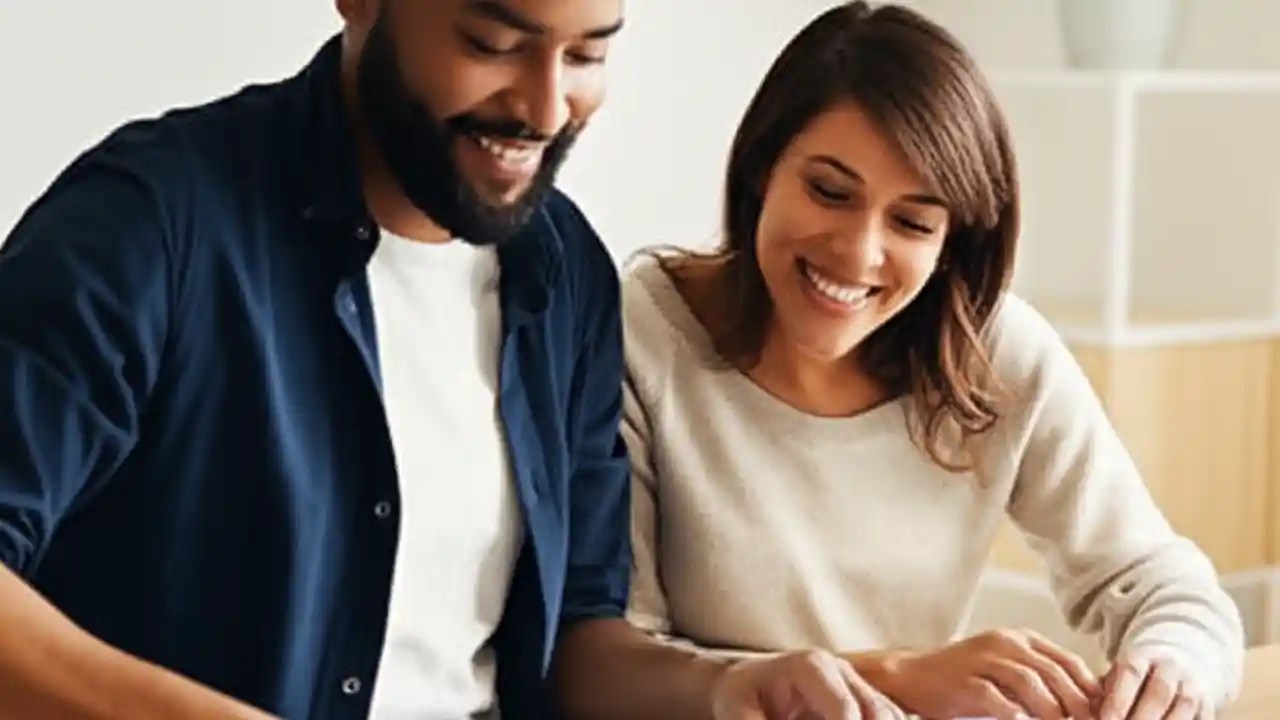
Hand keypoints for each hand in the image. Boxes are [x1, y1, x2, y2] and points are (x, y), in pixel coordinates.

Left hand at [711, 649, 906, 719]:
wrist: (742, 683)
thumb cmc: (738, 696)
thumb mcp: (737, 713)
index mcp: (812, 666)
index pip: (846, 711)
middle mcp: (840, 669)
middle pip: (878, 712)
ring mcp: (854, 681)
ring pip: (889, 715)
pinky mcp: (860, 697)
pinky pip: (889, 717)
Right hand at [873, 628, 1099, 719]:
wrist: (912, 676)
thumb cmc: (964, 677)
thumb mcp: (1006, 668)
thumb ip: (1039, 677)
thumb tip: (1084, 702)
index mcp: (1019, 638)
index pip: (1068, 660)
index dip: (1090, 688)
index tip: (1104, 712)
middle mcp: (1003, 643)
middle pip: (1054, 672)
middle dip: (1078, 704)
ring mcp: (983, 660)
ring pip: (1031, 683)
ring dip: (1053, 712)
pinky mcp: (965, 681)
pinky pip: (999, 700)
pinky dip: (1018, 717)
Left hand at [1097, 647, 1212, 719]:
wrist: (1183, 663)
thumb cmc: (1138, 677)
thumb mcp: (1119, 674)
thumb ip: (1105, 691)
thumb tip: (1091, 711)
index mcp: (1142, 656)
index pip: (1131, 674)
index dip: (1118, 700)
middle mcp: (1171, 668)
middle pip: (1158, 694)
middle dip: (1140, 718)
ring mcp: (1192, 687)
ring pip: (1182, 710)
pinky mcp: (1207, 706)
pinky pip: (1197, 719)